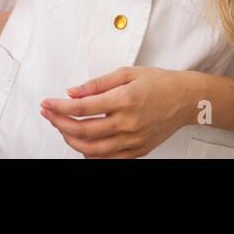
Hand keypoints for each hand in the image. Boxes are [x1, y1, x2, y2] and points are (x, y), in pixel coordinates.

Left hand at [39, 66, 190, 158]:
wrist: (186, 99)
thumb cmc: (159, 83)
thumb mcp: (127, 73)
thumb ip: (97, 83)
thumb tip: (73, 92)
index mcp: (124, 100)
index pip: (82, 108)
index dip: (59, 107)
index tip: (47, 104)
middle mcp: (127, 123)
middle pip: (83, 130)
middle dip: (59, 123)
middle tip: (48, 115)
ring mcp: (132, 140)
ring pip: (92, 150)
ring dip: (71, 140)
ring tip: (62, 128)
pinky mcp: (137, 151)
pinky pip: (108, 160)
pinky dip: (90, 154)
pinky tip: (82, 143)